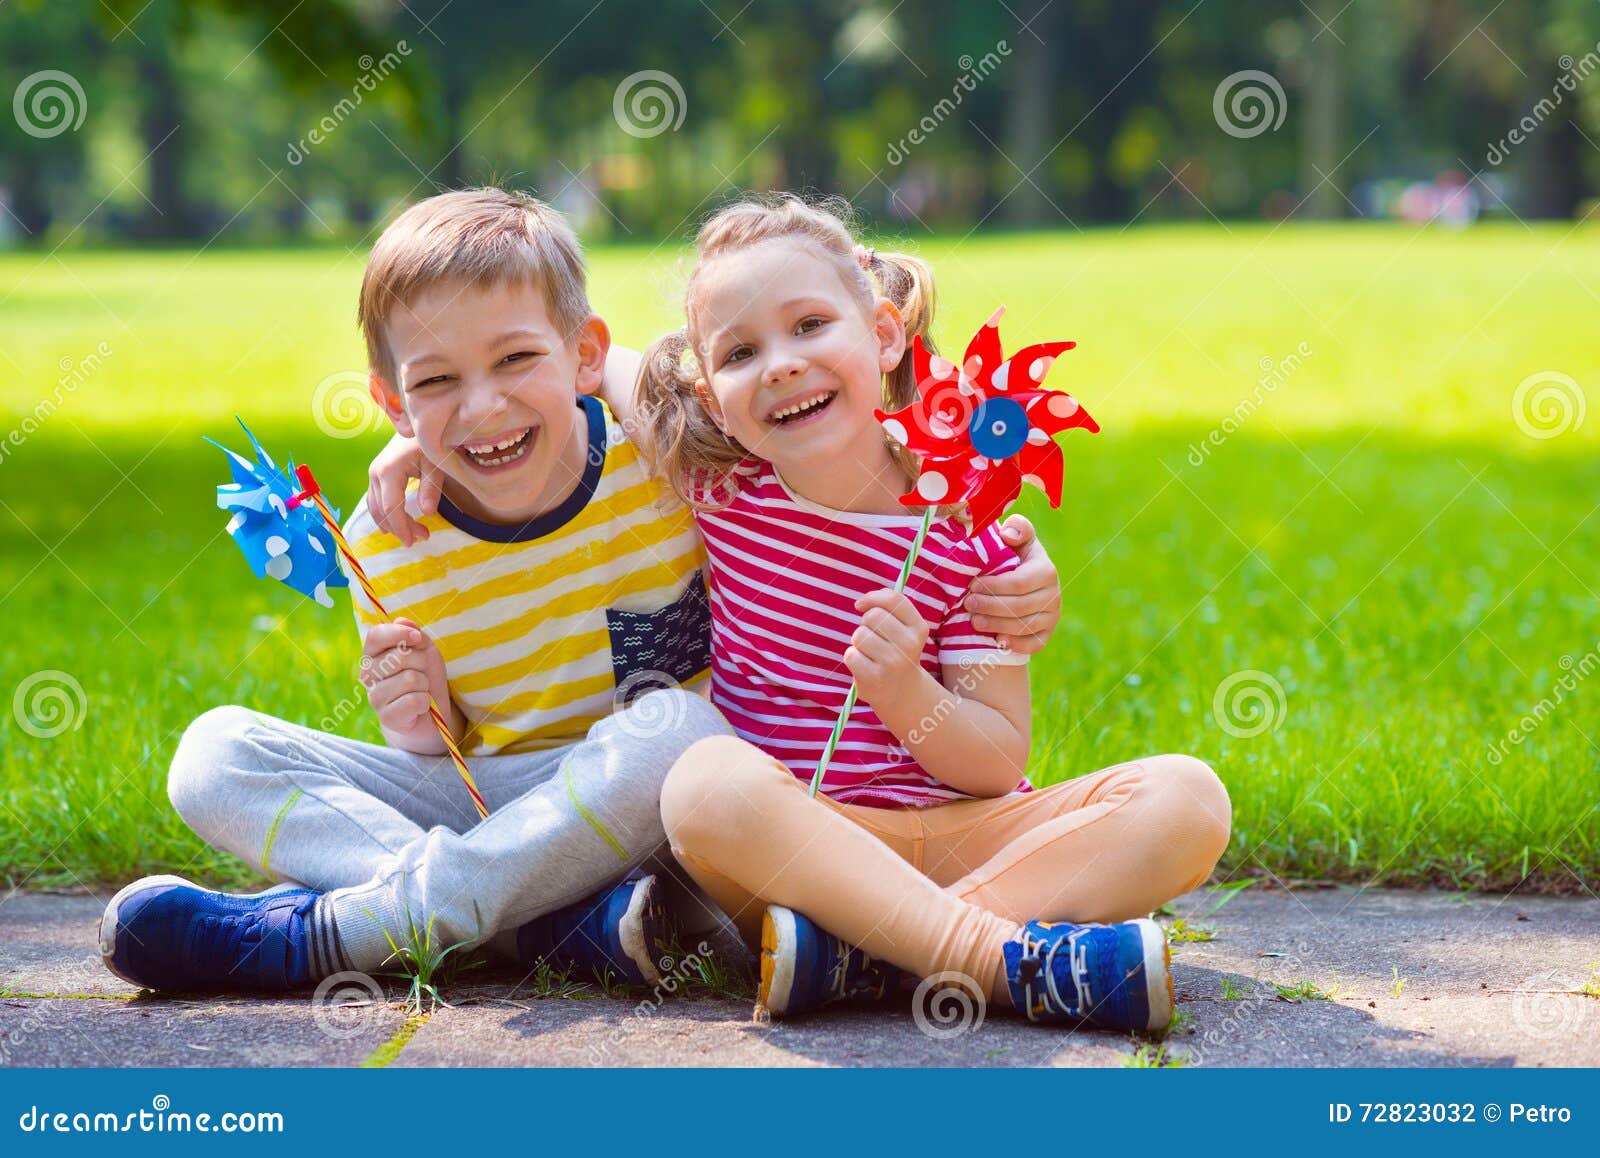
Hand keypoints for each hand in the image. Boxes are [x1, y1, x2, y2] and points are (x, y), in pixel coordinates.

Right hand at [360, 617, 456, 747]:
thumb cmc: (425, 678)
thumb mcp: (424, 650)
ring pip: (410, 679)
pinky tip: (421, 706)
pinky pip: (414, 700)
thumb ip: (413, 634)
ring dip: (425, 684)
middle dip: (421, 662)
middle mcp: (368, 676)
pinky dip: (426, 702)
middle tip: (422, 673)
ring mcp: (375, 698)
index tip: (418, 639)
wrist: (432, 714)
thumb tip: (402, 620)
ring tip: (421, 690)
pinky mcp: (387, 718)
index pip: (375, 635)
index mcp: (373, 655)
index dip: (399, 633)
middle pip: (399, 657)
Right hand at [366, 434, 440, 546]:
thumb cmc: (427, 442)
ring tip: (414, 533)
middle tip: (422, 537)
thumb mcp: (435, 464)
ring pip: (376, 507)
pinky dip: (385, 513)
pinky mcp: (376, 474)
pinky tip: (396, 523)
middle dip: (400, 528)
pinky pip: (376, 499)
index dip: (401, 527)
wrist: (416, 423)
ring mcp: (373, 473)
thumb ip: (431, 489)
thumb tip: (427, 513)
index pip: (391, 508)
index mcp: (389, 471)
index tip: (414, 541)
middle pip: (382, 510)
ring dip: (393, 523)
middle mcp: (376, 473)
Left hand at [845, 589, 930, 709]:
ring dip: (858, 642)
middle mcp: (909, 645)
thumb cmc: (896, 652)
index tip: (861, 605)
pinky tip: (864, 666)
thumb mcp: (904, 629)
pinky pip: (851, 655)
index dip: (873, 597)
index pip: (894, 600)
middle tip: (872, 637)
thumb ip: (890, 607)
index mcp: (918, 628)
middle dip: (865, 623)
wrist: (903, 692)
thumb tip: (863, 602)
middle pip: (872, 616)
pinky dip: (852, 658)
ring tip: (870, 653)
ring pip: (860, 635)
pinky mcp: (875, 678)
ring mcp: (893, 663)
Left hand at [964, 514, 1060, 654]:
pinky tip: (996, 641)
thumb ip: (1017, 529)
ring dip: (996, 625)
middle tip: (967, 604)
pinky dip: (1015, 644)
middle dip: (990, 606)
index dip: (994, 586)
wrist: (1021, 583)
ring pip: (1024, 626)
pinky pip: (1034, 643)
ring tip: (973, 621)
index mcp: (1045, 570)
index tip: (971, 585)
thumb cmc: (1012, 557)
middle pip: (1020, 606)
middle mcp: (1054, 594)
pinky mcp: (1047, 634)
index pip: (1019, 582)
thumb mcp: (1016, 539)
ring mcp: (1052, 616)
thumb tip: (1008, 535)